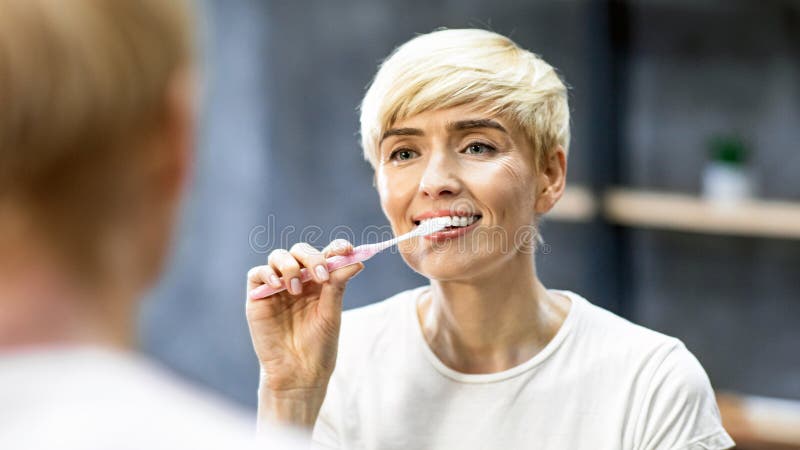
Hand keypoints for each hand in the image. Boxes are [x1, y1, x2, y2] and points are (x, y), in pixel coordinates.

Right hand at [246, 239, 362, 394]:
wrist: (298, 373)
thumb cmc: (318, 345)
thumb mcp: (331, 313)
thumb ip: (337, 285)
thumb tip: (356, 261)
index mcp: (320, 281)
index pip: (326, 254)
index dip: (336, 247)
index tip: (346, 249)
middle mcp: (299, 280)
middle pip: (301, 251)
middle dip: (311, 257)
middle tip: (321, 275)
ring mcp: (277, 287)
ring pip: (278, 256)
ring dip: (290, 266)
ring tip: (297, 289)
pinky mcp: (258, 297)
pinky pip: (257, 273)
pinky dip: (268, 273)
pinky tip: (280, 286)